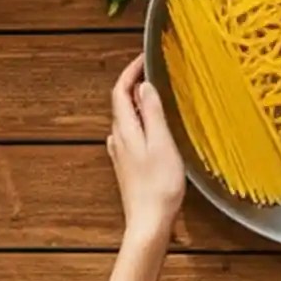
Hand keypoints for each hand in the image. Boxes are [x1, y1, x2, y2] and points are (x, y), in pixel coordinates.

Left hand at [108, 54, 185, 244]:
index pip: (119, 90)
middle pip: (120, 102)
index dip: (130, 71)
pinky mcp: (128, 164)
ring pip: (126, 117)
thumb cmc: (159, 186)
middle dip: (135, 82)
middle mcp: (119, 139)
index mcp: (125, 130)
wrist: (149, 222)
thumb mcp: (161, 143)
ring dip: (137, 101)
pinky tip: (153, 125)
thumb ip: (152, 113)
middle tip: (154, 70)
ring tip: (157, 92)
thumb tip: (144, 86)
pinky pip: (131, 132)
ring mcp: (122, 153)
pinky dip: (141, 119)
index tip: (145, 58)